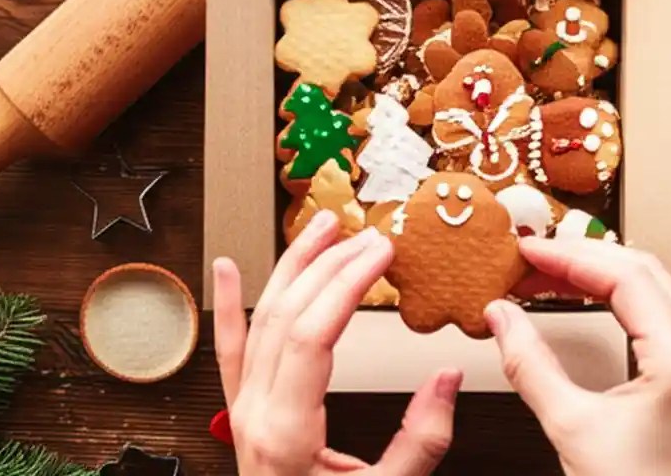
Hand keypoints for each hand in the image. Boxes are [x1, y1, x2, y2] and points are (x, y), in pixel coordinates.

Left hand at [213, 210, 462, 474]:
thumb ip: (421, 442)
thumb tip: (447, 379)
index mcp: (288, 434)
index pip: (313, 336)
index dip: (347, 285)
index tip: (379, 253)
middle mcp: (257, 415)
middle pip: (289, 317)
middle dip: (330, 265)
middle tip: (369, 236)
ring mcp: (244, 412)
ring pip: (262, 321)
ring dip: (291, 268)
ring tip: (319, 227)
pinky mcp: (244, 413)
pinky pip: (229, 350)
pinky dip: (226, 306)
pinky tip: (222, 269)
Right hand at [485, 237, 670, 475]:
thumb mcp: (570, 426)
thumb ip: (529, 363)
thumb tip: (499, 317)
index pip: (625, 276)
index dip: (569, 257)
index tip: (528, 251)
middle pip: (643, 271)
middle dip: (582, 257)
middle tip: (531, 258)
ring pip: (653, 288)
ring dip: (599, 274)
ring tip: (548, 274)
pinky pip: (657, 313)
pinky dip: (617, 297)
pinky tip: (584, 297)